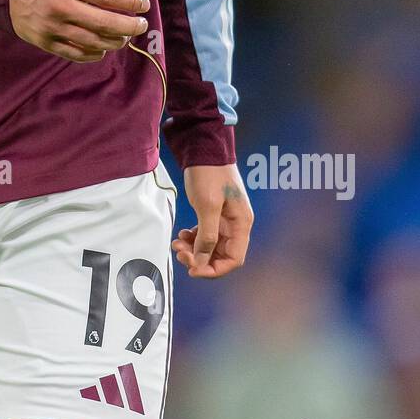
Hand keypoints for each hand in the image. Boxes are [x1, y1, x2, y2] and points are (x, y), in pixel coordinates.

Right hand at [8, 0, 149, 61]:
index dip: (131, 2)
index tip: (144, 4)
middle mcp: (59, 6)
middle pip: (104, 22)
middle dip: (130, 25)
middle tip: (142, 25)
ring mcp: (52, 28)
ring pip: (93, 41)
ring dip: (115, 41)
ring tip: (125, 36)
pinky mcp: (45, 43)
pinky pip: (76, 54)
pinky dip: (95, 54)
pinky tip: (104, 48)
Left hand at [172, 163, 253, 277]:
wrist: (203, 149)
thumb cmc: (209, 174)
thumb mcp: (208, 206)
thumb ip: (207, 236)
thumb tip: (202, 261)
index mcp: (241, 223)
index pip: (234, 259)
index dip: (214, 269)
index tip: (194, 269)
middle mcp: (236, 224)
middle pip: (221, 255)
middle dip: (200, 258)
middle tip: (181, 254)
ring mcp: (225, 219)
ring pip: (211, 246)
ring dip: (194, 250)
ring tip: (177, 243)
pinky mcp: (213, 214)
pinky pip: (205, 235)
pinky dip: (193, 239)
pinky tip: (182, 235)